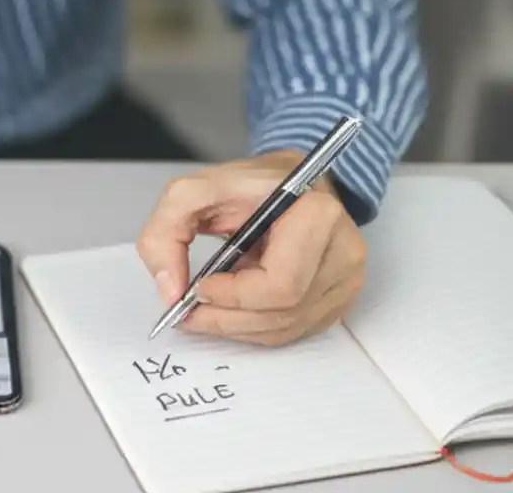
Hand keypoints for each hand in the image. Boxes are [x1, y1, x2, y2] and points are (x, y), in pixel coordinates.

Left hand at [136, 152, 367, 345]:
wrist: (283, 183)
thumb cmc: (244, 185)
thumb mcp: (192, 192)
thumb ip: (165, 233)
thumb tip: (170, 291)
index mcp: (319, 215)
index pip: (281, 283)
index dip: (234, 295)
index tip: (199, 286)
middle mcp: (344, 250)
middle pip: (285, 311)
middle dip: (227, 318)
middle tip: (189, 312)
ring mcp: (347, 277)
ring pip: (289, 327)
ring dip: (237, 328)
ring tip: (205, 312)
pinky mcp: (339, 296)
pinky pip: (296, 329)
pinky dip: (256, 329)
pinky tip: (232, 312)